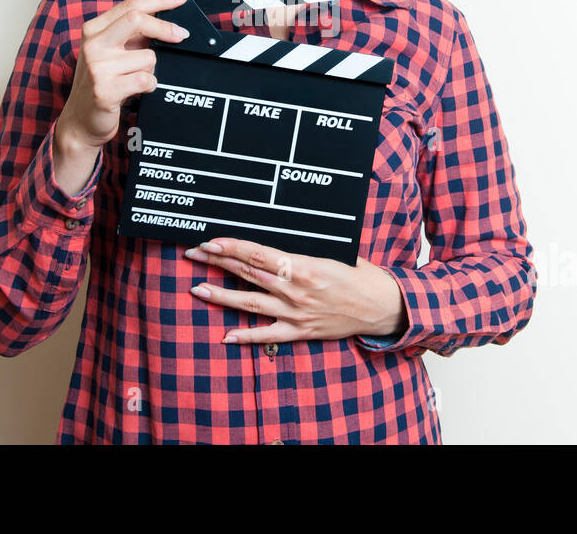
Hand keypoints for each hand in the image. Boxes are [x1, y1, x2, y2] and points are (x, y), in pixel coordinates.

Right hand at [57, 0, 192, 150]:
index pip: (131, 5)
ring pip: (148, 56)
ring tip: (137, 78)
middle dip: (165, 26)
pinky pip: (145, 79)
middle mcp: (93, 45)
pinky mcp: (105, 90)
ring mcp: (97, 67)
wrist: (80, 122)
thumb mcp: (111, 52)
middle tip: (183, 34)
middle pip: (136, 19)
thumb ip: (132, 34)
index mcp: (94, 30)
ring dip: (152, 69)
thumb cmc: (102, 83)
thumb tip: (168, 17)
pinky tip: (138, 90)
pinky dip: (150, 85)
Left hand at [183, 238, 408, 344]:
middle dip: (218, 263)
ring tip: (198, 289)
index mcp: (304, 266)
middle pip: (249, 274)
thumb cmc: (359, 274)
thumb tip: (271, 240)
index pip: (259, 254)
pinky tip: (225, 335)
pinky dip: (246, 336)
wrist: (382, 307)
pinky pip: (268, 335)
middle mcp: (297, 291)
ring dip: (222, 296)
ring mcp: (297, 314)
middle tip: (193, 254)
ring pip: (251, 304)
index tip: (210, 242)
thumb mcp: (333, 251)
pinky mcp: (301, 332)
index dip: (232, 248)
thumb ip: (301, 249)